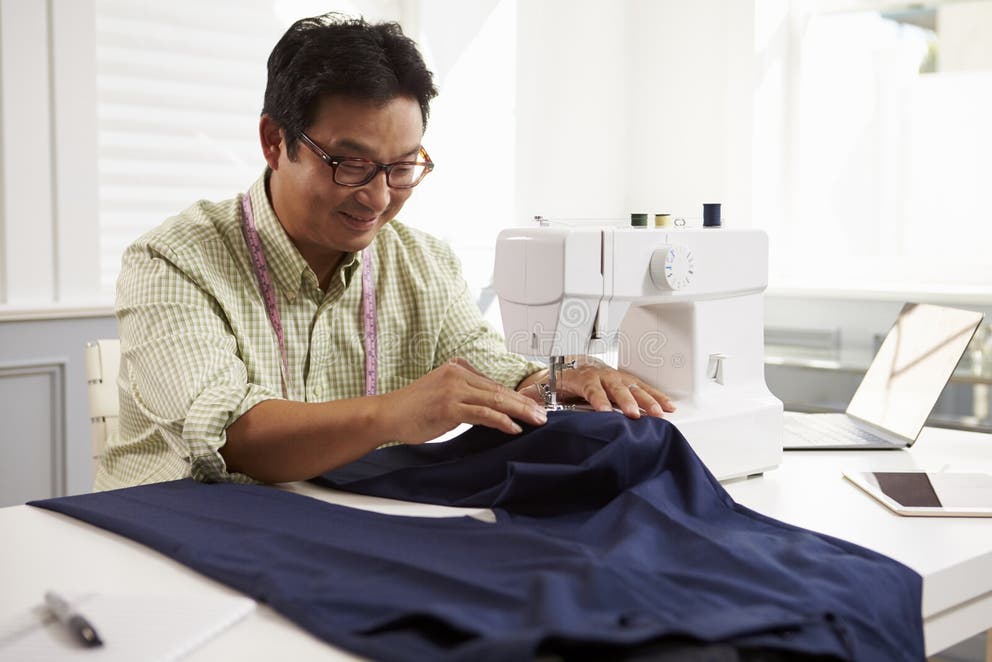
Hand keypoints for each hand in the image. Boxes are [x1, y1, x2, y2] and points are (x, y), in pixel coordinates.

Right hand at [380, 358, 548, 443]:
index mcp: (456, 368)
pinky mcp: (449, 407)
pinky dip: (501, 421)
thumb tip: (489, 405)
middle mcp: (457, 374)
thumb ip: (463, 392)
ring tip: (536, 421)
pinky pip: (483, 413)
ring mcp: (453, 389)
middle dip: (524, 403)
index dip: (516, 396)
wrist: (386, 415)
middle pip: (499, 390)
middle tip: (543, 414)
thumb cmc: (412, 408)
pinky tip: (513, 428)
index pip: (493, 384)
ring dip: (519, 412)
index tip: (533, 405)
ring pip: (495, 400)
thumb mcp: (440, 392)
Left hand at [518, 357, 674, 419]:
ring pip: (634, 387)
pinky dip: (657, 396)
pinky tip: (669, 406)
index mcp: (581, 377)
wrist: (568, 366)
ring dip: (647, 400)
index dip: (598, 400)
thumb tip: (528, 407)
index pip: (591, 389)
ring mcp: (616, 377)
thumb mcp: (543, 387)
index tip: (604, 413)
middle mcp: (601, 375)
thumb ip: (535, 396)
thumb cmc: (558, 380)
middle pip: (616, 388)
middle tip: (633, 414)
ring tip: (660, 413)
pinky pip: (644, 388)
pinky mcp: (626, 381)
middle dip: (626, 401)